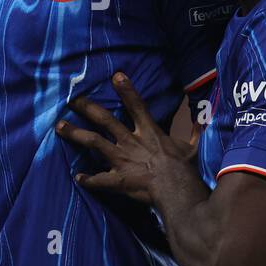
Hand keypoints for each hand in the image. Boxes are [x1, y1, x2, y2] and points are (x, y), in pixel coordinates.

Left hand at [56, 72, 201, 204]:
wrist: (177, 189)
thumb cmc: (185, 169)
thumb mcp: (193, 146)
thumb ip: (196, 130)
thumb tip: (206, 116)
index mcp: (149, 132)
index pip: (137, 105)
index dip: (126, 90)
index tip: (115, 76)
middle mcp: (131, 142)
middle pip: (105, 120)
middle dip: (87, 109)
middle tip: (72, 100)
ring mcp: (121, 160)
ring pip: (94, 143)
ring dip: (75, 134)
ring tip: (60, 127)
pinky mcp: (117, 180)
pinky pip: (99, 180)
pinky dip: (88, 179)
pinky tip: (78, 177)